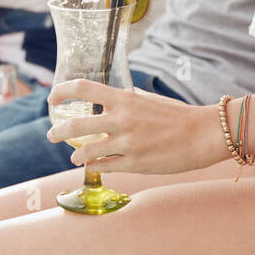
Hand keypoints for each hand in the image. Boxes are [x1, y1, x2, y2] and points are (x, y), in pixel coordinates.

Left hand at [45, 80, 224, 174]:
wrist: (204, 135)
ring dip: (76, 154)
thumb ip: (127, 100)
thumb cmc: (177, 116)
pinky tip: (92, 165)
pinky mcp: (134, 164)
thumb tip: (111, 98)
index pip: (83, 88)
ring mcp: (127, 144)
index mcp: (125, 99)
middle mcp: (122, 120)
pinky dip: (94, 166)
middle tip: (51, 136)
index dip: (61, 91)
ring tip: (74, 156)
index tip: (51, 98)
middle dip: (57, 132)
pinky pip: (104, 166)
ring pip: (86, 151)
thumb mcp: (149, 100)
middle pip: (75, 125)